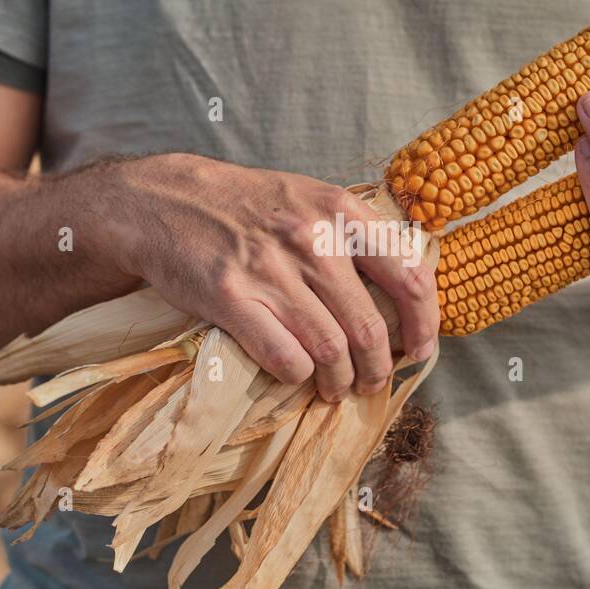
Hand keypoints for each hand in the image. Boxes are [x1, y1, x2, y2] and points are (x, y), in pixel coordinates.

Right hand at [99, 153, 437, 398]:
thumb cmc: (247, 207)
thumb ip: (356, 236)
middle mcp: (312, 238)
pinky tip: (296, 374)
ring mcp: (271, 270)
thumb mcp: (310, 199)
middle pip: (370, 328)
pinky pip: (285, 359)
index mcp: (340, 210)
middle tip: (373, 383)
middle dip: (379, 369)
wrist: (165, 201)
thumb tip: (409, 290)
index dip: (425, 324)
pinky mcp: (232, 298)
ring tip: (336, 389)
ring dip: (339, 383)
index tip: (422, 349)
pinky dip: (298, 377)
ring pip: (331, 351)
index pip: (408, 277)